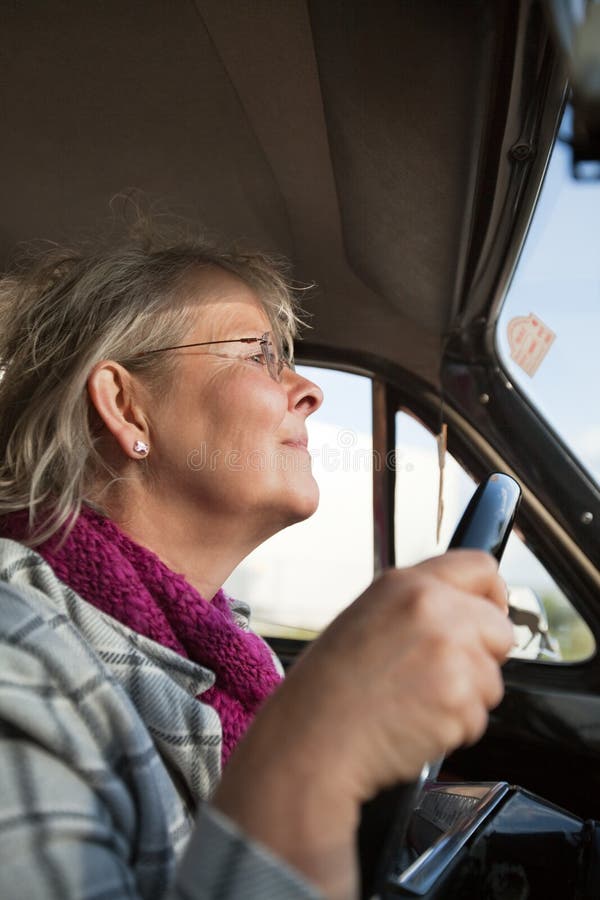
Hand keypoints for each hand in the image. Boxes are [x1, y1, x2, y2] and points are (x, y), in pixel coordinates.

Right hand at [214, 550, 512, 897]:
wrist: (311, 738)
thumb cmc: (329, 686)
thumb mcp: (367, 617)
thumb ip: (419, 606)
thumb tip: (465, 614)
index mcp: (408, 584)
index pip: (481, 567)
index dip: (492, 596)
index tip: (491, 613)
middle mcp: (435, 611)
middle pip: (500, 628)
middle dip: (483, 655)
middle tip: (440, 676)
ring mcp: (451, 656)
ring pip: (491, 679)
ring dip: (465, 697)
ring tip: (413, 701)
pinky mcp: (460, 701)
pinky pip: (478, 717)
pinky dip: (454, 728)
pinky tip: (413, 723)